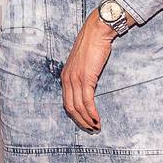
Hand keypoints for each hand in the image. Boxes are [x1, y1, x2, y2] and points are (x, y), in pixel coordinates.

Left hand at [61, 10, 117, 130]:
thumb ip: (82, 75)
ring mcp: (75, 79)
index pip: (66, 102)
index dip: (75, 115)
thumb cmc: (92, 46)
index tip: (84, 122)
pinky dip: (92, 113)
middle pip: (70, 108)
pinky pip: (87, 101)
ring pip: (79, 107)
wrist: (96, 32)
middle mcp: (67, 79)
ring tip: (96, 127)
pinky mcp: (85, 78)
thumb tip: (88, 87)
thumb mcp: (83, 63)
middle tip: (90, 129)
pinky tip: (97, 119)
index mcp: (65, 77)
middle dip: (80, 121)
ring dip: (87, 119)